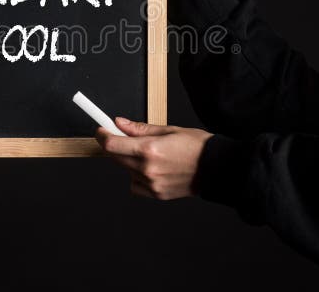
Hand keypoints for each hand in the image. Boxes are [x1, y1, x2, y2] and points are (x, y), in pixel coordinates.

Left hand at [96, 117, 212, 199]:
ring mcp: (152, 184)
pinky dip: (138, 176)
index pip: (112, 145)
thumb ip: (140, 128)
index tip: (101, 130)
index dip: (102, 135)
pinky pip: (135, 185)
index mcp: (149, 149)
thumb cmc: (197, 146)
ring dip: (129, 161)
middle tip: (125, 137)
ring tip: (150, 154)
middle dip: (116, 146)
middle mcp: (147, 169)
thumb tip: (119, 123)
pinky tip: (152, 169)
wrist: (217, 168)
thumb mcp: (169, 130)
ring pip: (126, 170)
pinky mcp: (157, 195)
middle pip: (115, 158)